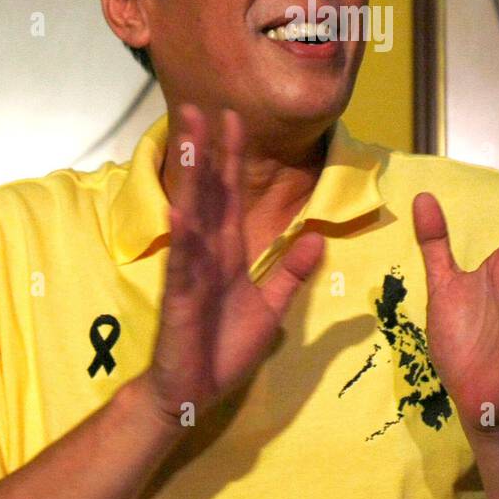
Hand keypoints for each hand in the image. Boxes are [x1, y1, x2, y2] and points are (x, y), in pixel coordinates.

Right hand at [139, 104, 325, 425]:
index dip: (232, 157)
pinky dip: (184, 236)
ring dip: (189, 175)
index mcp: (228, 252)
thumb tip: (318, 238)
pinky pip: (183, 262)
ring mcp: (190, 271)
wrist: (193, 391)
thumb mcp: (271, 308)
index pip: (231, 194)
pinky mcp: (180, 297)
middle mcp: (206, 252)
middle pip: (207, 191)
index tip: (234, 118)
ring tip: (186, 138)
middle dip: (203, 150)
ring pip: (191, 214)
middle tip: (199, 107)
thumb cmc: (225, 349)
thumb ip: (292, 274)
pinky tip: (182, 209)